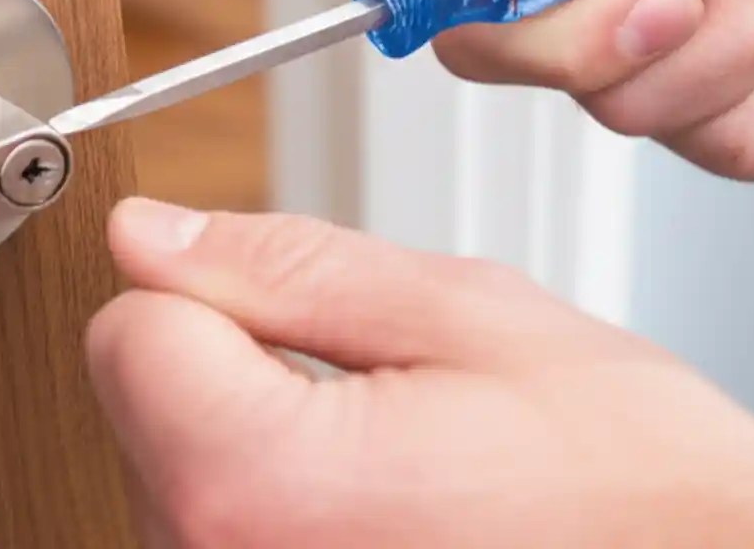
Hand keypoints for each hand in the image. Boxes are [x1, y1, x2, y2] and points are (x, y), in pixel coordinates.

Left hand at [86, 198, 753, 547]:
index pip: (126, 331)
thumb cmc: (627, 487)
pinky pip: (202, 531)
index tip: (278, 302)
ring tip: (379, 454)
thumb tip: (152, 234)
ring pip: (163, 466)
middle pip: (137, 401)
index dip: (208, 291)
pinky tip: (359, 503)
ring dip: (246, 435)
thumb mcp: (465, 320)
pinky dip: (261, 501)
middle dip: (226, 364)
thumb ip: (284, 266)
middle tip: (363, 386)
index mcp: (261, 481)